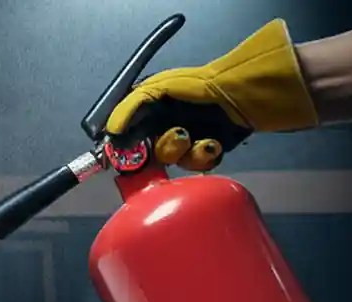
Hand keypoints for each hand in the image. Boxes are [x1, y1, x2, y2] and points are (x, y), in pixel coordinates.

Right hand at [105, 19, 319, 171]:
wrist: (241, 96)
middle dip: (161, 149)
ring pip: (174, 161)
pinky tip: (213, 143)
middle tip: (173, 141)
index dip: (125, 148)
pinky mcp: (209, 151)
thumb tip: (110, 131)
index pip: (131, 136)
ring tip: (195, 138)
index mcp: (154, 111)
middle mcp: (168, 126)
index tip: (121, 157)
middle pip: (151, 154)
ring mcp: (190, 141)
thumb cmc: (198, 87)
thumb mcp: (158, 87)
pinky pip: (198, 165)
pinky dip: (204, 155)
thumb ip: (130, 107)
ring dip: (183, 152)